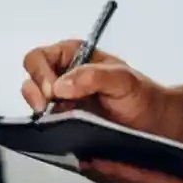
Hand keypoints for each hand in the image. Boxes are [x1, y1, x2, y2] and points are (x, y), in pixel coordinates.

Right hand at [21, 39, 181, 135]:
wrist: (152, 123)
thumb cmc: (141, 95)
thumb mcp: (122, 79)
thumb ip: (93, 76)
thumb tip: (62, 85)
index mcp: (72, 55)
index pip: (39, 57)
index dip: (40, 74)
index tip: (53, 92)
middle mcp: (62, 74)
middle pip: (31, 78)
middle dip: (36, 93)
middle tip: (48, 108)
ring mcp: (60, 98)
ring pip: (34, 100)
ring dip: (41, 110)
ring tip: (57, 119)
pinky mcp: (62, 119)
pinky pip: (44, 120)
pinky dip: (46, 125)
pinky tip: (59, 128)